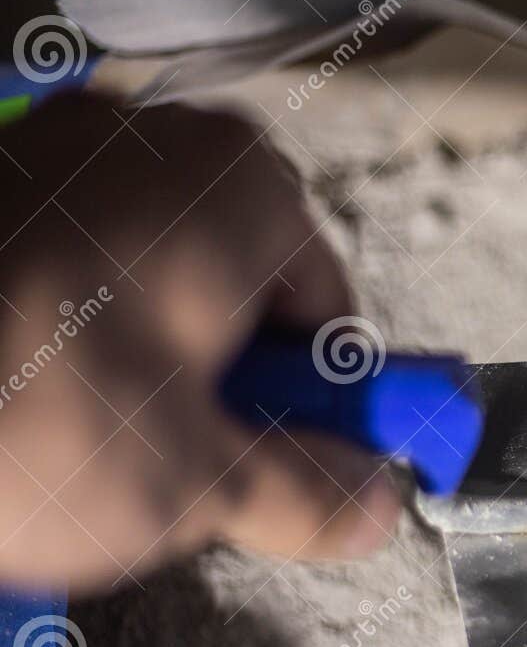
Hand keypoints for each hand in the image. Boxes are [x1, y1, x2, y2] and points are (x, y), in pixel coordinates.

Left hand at [0, 93, 400, 591]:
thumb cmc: (26, 425)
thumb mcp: (199, 489)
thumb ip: (311, 495)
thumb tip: (372, 504)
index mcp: (241, 189)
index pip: (329, 313)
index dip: (314, 402)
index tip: (293, 463)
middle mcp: (154, 141)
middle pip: (241, 288)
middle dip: (224, 383)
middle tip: (178, 463)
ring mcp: (54, 150)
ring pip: (152, 280)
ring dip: (148, 365)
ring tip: (90, 440)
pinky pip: (71, 267)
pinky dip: (71, 333)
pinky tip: (31, 397)